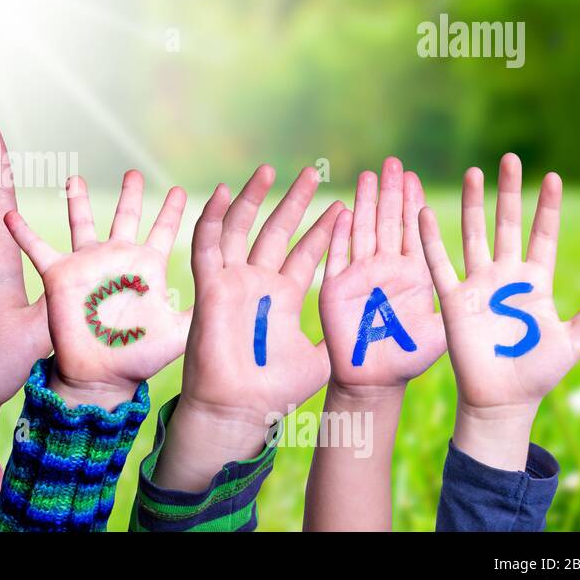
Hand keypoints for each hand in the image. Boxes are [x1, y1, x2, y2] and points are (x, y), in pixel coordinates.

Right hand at [5, 170, 189, 409]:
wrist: (102, 376)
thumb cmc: (140, 357)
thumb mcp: (179, 331)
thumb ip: (201, 307)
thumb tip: (230, 292)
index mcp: (147, 267)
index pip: (165, 229)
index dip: (173, 209)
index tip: (184, 188)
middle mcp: (117, 259)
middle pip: (124, 216)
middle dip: (130, 195)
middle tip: (134, 173)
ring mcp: (87, 264)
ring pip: (82, 223)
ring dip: (78, 201)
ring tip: (74, 178)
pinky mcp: (60, 276)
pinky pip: (38, 249)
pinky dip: (24, 233)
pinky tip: (10, 216)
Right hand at [153, 166, 339, 489]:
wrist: (238, 409)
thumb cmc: (276, 391)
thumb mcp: (321, 359)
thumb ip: (339, 337)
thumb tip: (372, 327)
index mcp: (285, 295)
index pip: (308, 252)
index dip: (325, 228)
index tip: (345, 201)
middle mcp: (259, 283)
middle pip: (277, 231)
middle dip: (295, 201)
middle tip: (312, 172)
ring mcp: (233, 282)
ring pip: (241, 229)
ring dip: (253, 199)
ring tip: (270, 170)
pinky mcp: (210, 287)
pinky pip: (206, 246)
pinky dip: (210, 220)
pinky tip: (219, 194)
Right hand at [319, 158, 446, 390]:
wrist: (374, 381)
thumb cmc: (411, 358)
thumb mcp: (448, 330)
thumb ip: (469, 306)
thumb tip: (508, 291)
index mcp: (414, 274)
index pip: (414, 230)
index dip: (414, 202)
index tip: (416, 175)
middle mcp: (387, 269)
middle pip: (388, 222)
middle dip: (390, 192)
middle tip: (394, 161)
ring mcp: (360, 276)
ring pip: (362, 230)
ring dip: (364, 203)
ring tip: (368, 175)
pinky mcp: (336, 289)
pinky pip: (337, 255)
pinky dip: (337, 234)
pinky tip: (339, 211)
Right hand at [419, 153, 579, 469]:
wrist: (502, 399)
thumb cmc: (538, 373)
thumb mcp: (574, 340)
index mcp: (536, 283)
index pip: (543, 236)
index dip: (547, 208)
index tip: (552, 177)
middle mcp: (506, 277)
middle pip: (508, 225)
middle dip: (509, 192)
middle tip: (510, 159)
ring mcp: (478, 285)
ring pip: (474, 235)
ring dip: (472, 204)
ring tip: (472, 172)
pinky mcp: (454, 300)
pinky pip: (440, 264)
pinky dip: (431, 240)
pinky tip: (425, 214)